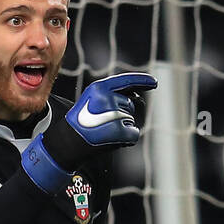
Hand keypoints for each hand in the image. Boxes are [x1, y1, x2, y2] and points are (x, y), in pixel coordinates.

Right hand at [21, 72, 157, 194]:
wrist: (69, 142)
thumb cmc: (81, 123)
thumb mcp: (92, 101)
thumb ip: (112, 95)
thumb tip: (137, 98)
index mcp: (99, 88)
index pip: (126, 81)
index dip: (142, 81)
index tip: (155, 83)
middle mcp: (107, 98)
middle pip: (129, 105)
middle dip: (122, 115)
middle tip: (102, 124)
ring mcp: (114, 114)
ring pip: (130, 119)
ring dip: (122, 127)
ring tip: (103, 132)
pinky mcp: (119, 130)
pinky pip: (133, 133)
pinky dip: (127, 139)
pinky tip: (113, 140)